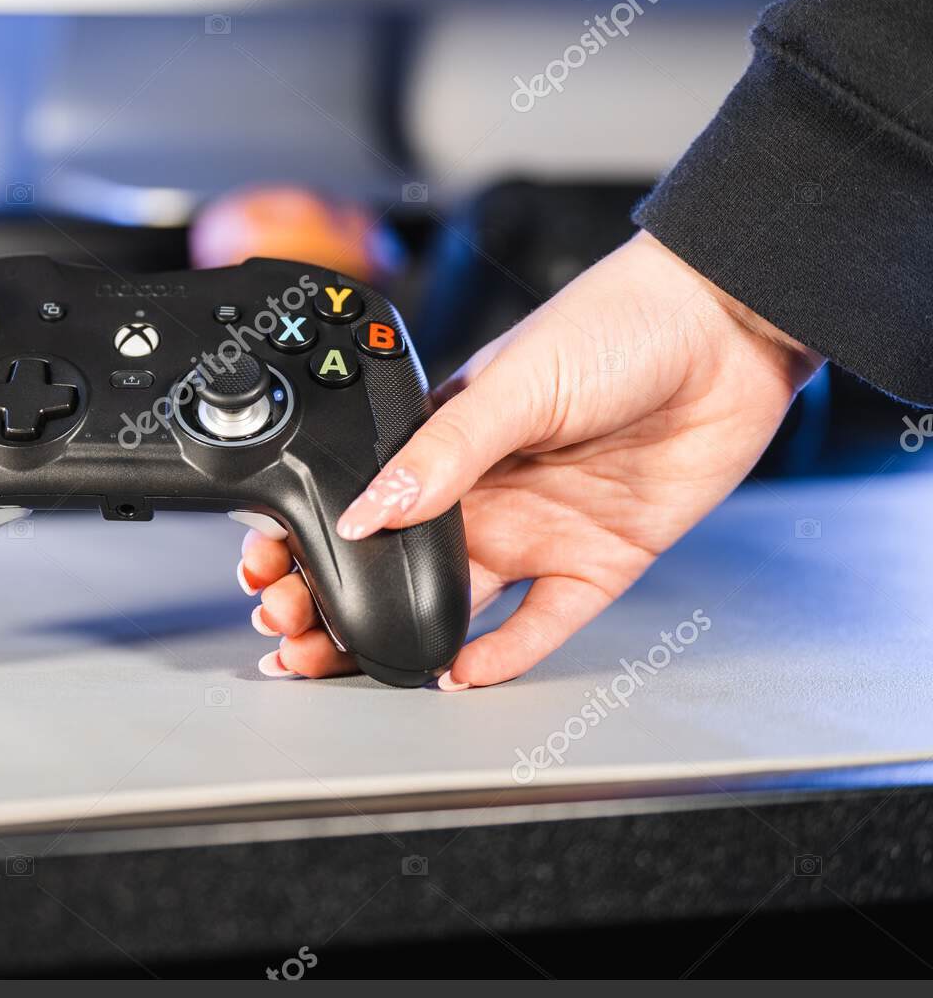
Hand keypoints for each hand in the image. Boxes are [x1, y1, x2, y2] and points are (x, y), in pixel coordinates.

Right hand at [241, 230, 823, 686]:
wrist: (729, 328)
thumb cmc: (618, 324)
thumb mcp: (515, 382)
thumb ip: (440, 454)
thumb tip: (364, 511)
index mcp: (447, 442)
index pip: (365, 504)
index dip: (315, 539)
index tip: (267, 569)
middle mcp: (485, 493)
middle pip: (395, 566)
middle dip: (335, 602)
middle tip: (289, 633)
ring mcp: (538, 531)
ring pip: (451, 603)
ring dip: (399, 635)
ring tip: (345, 664)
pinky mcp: (597, 562)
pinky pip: (540, 624)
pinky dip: (500, 655)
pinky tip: (456, 673)